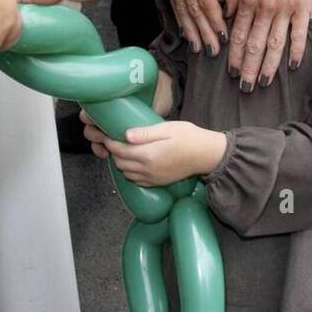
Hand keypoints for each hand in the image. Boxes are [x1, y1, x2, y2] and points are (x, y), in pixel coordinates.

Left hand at [81, 114, 226, 183]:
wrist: (205, 155)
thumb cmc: (189, 137)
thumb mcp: (168, 128)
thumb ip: (145, 133)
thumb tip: (125, 134)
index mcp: (148, 154)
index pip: (119, 150)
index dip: (109, 141)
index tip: (106, 133)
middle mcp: (147, 169)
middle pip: (120, 162)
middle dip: (113, 151)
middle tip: (113, 139)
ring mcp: (152, 178)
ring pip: (126, 172)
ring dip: (121, 161)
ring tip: (123, 148)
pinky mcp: (157, 182)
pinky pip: (136, 180)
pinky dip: (130, 171)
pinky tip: (134, 161)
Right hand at [160, 0, 227, 56]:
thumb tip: (228, 1)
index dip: (214, 20)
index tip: (224, 36)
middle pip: (192, 7)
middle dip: (204, 31)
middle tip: (214, 50)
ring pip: (182, 7)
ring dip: (192, 30)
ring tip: (201, 48)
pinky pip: (174, 1)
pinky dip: (181, 20)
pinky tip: (187, 34)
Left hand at [226, 0, 311, 90]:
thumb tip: (220, 9)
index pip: (238, 35)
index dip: (235, 55)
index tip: (231, 72)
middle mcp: (264, 8)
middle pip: (255, 45)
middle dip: (249, 68)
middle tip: (245, 88)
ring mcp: (284, 8)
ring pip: (274, 44)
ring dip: (268, 66)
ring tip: (263, 83)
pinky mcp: (303, 5)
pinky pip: (299, 32)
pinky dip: (297, 50)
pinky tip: (294, 66)